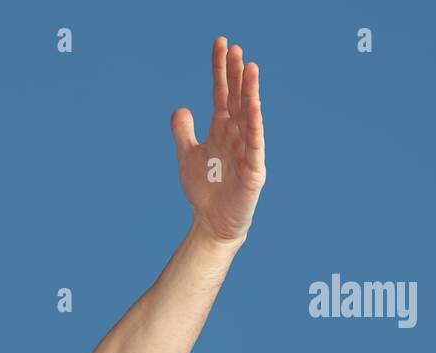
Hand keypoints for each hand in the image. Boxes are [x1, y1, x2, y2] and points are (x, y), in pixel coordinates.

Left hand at [171, 36, 266, 244]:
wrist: (211, 223)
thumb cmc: (204, 191)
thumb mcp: (187, 157)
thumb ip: (183, 133)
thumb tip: (180, 108)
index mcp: (221, 130)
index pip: (222, 93)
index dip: (221, 70)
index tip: (222, 45)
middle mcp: (236, 135)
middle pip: (237, 99)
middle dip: (236, 75)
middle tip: (236, 49)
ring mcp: (247, 151)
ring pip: (250, 116)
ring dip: (250, 93)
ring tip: (250, 68)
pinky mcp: (253, 170)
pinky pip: (255, 144)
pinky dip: (255, 125)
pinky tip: (255, 106)